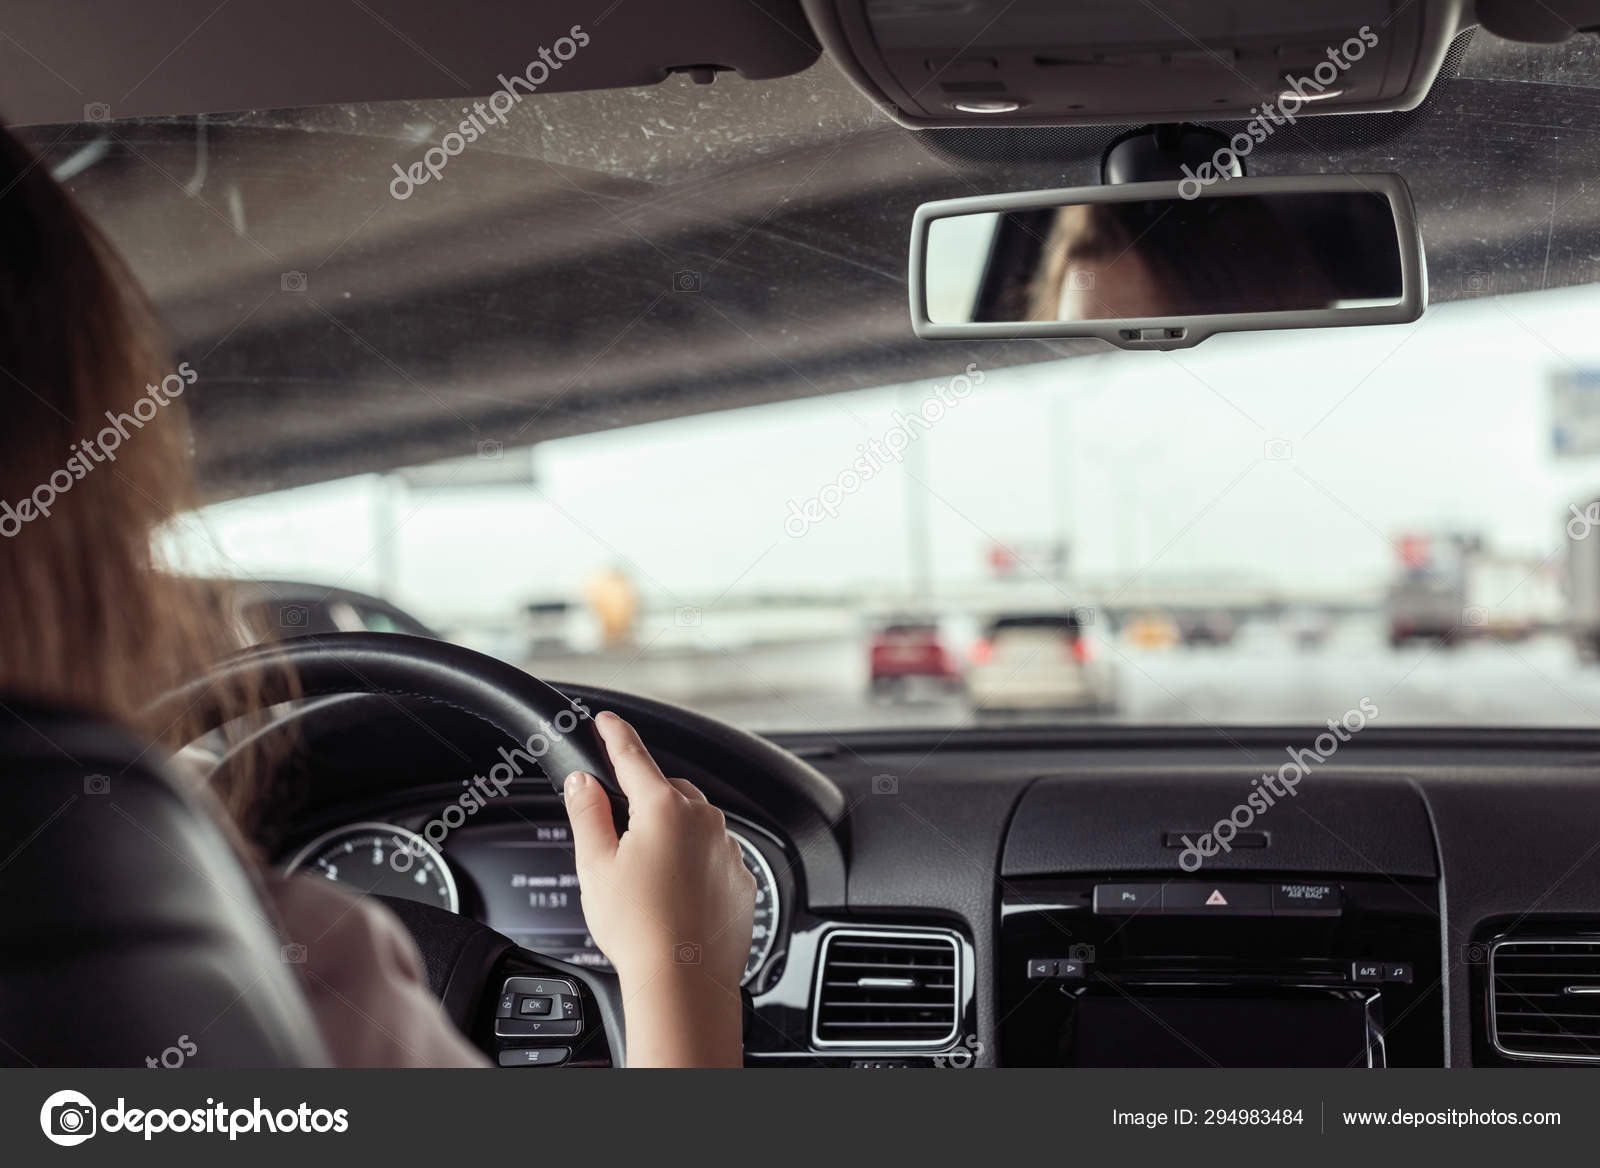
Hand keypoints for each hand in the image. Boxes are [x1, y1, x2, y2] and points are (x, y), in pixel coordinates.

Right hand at [562, 711, 755, 1066]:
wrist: (684, 981)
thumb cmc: (639, 928)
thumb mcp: (595, 865)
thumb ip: (588, 813)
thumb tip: (582, 782)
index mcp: (665, 808)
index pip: (633, 757)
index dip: (615, 736)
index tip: (607, 721)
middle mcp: (704, 820)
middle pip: (668, 791)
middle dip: (645, 801)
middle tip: (620, 833)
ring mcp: (728, 849)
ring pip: (695, 824)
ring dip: (672, 835)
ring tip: (647, 877)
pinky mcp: (742, 878)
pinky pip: (715, 856)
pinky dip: (695, 864)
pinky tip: (675, 895)